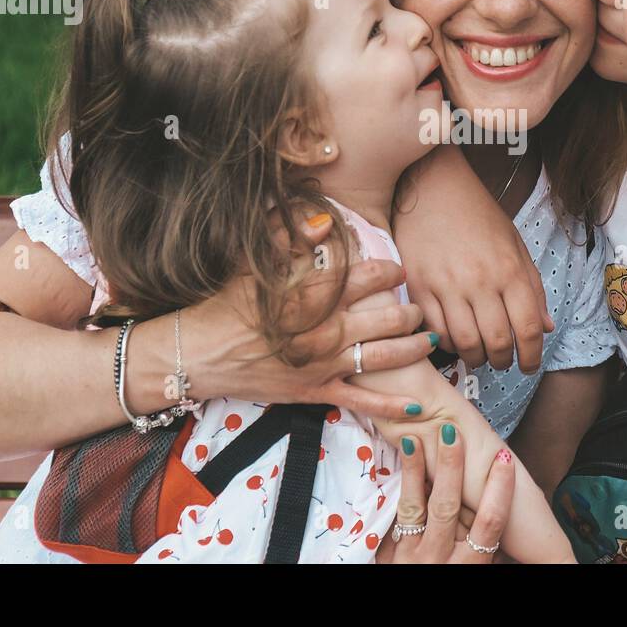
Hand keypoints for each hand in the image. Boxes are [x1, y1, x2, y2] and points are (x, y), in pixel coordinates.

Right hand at [182, 214, 435, 420]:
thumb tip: (325, 220)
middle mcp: (325, 330)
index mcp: (312, 295)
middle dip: (411, 313)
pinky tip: (417, 407)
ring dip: (414, 349)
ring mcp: (324, 364)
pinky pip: (362, 401)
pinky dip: (392, 406)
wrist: (196, 355)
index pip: (367, 278)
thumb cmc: (223, 307)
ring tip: (429, 340)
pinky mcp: (316, 392)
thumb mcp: (255, 266)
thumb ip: (291, 239)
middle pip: (387, 318)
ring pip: (385, 357)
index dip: (390, 272)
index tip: (399, 271)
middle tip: (419, 309)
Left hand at [376, 429, 514, 563]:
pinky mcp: (391, 554)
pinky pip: (396, 516)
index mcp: (470, 566)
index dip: (499, 491)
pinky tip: (398, 464)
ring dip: (417, 469)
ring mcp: (414, 555)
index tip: (504, 460)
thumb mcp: (474, 571)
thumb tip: (499, 516)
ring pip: (416, 507)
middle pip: (449, 507)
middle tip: (453, 434)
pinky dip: (399, 488)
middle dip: (452, 469)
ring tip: (416, 438)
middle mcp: (442, 559)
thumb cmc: (453, 579)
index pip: (489, 525)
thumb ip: (482, 548)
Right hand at [394, 145, 551, 372]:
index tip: (529, 365)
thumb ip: (532, 288)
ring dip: (476, 358)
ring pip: (465, 343)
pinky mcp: (419, 286)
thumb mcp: (515, 245)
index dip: (531, 356)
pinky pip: (435, 330)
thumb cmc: (478, 215)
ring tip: (480, 355)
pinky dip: (448, 343)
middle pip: (496, 341)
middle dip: (503, 361)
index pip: (527, 328)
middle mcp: (480, 281)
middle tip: (503, 362)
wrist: (433, 187)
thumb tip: (546, 328)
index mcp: (509, 270)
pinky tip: (455, 338)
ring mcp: (446, 285)